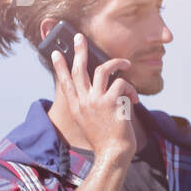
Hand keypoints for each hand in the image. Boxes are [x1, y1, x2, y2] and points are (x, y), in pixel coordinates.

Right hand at [50, 33, 137, 160]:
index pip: (65, 82)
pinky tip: (134, 99)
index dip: (60, 66)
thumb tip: (100, 87)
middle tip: (80, 37)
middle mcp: (83, 101)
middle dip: (79, 51)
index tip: (56, 53)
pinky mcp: (111, 102)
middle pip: (79, 69)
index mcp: (76, 107)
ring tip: (125, 63)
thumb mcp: (89, 122)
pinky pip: (122, 84)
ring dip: (116, 63)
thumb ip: (90, 105)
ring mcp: (96, 101)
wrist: (113, 153)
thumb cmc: (105, 139)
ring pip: (102, 70)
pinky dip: (131, 89)